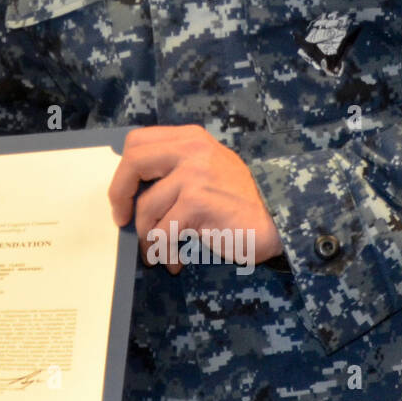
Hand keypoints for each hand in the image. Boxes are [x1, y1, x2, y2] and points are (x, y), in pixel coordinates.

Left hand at [107, 124, 282, 272]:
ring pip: (147, 207)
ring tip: (157, 253)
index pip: (137, 142)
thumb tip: (131, 189)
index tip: (124, 195)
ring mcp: (195, 175)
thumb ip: (176, 167)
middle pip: (132, 163)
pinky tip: (175, 261)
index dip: (123, 171)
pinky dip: (164, 251)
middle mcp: (191, 150)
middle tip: (123, 221)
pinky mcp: (198, 202)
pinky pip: (164, 231)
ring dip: (147, 237)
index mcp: (190, 138)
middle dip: (120, 196)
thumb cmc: (240, 200)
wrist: (281, 218)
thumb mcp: (208, 168)